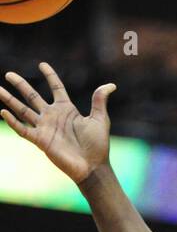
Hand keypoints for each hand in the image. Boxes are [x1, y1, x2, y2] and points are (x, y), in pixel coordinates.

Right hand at [0, 62, 115, 184]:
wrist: (93, 166)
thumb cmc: (98, 145)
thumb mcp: (100, 119)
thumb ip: (99, 100)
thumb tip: (111, 85)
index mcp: (66, 109)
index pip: (56, 88)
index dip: (50, 76)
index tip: (42, 64)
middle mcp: (53, 116)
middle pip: (32, 96)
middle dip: (20, 85)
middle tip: (9, 74)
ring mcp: (45, 128)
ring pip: (23, 110)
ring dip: (10, 100)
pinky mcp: (41, 140)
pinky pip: (23, 129)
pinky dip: (13, 122)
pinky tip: (3, 112)